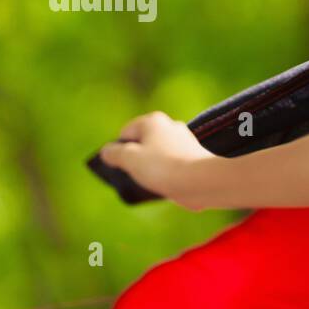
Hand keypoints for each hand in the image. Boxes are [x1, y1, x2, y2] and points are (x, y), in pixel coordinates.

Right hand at [99, 111, 214, 209]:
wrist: (201, 181)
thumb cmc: (162, 166)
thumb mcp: (129, 159)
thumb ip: (113, 153)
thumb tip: (107, 151)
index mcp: (153, 121)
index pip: (126, 133)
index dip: (119, 150)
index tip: (121, 166)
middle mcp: (171, 126)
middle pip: (144, 144)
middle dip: (138, 160)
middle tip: (137, 176)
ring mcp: (186, 141)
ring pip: (160, 156)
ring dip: (154, 170)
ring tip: (154, 183)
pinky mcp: (196, 158)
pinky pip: (175, 166)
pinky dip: (170, 176)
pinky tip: (169, 187)